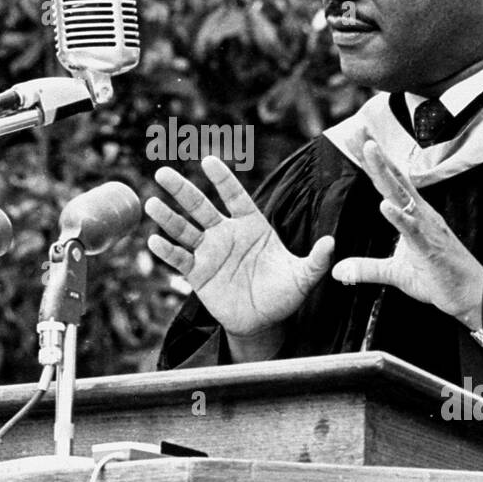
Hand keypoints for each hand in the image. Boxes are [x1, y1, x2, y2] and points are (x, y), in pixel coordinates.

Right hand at [145, 155, 334, 350]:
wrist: (263, 321)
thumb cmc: (283, 293)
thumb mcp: (303, 277)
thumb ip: (315, 260)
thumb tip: (331, 242)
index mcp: (251, 224)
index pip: (234, 195)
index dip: (222, 179)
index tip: (208, 160)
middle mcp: (226, 233)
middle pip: (200, 206)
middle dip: (182, 189)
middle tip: (162, 172)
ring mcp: (209, 252)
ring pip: (184, 229)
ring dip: (167, 217)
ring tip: (151, 204)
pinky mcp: (198, 274)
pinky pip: (180, 259)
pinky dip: (167, 250)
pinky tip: (154, 240)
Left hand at [331, 136, 482, 330]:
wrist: (471, 295)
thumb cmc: (438, 279)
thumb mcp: (395, 274)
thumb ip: (367, 269)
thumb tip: (338, 271)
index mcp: (414, 215)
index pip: (390, 183)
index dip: (374, 162)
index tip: (359, 139)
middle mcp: (421, 214)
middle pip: (394, 179)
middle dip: (375, 156)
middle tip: (359, 131)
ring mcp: (427, 228)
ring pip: (402, 195)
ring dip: (385, 174)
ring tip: (370, 152)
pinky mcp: (430, 248)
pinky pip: (412, 230)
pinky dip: (399, 218)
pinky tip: (385, 206)